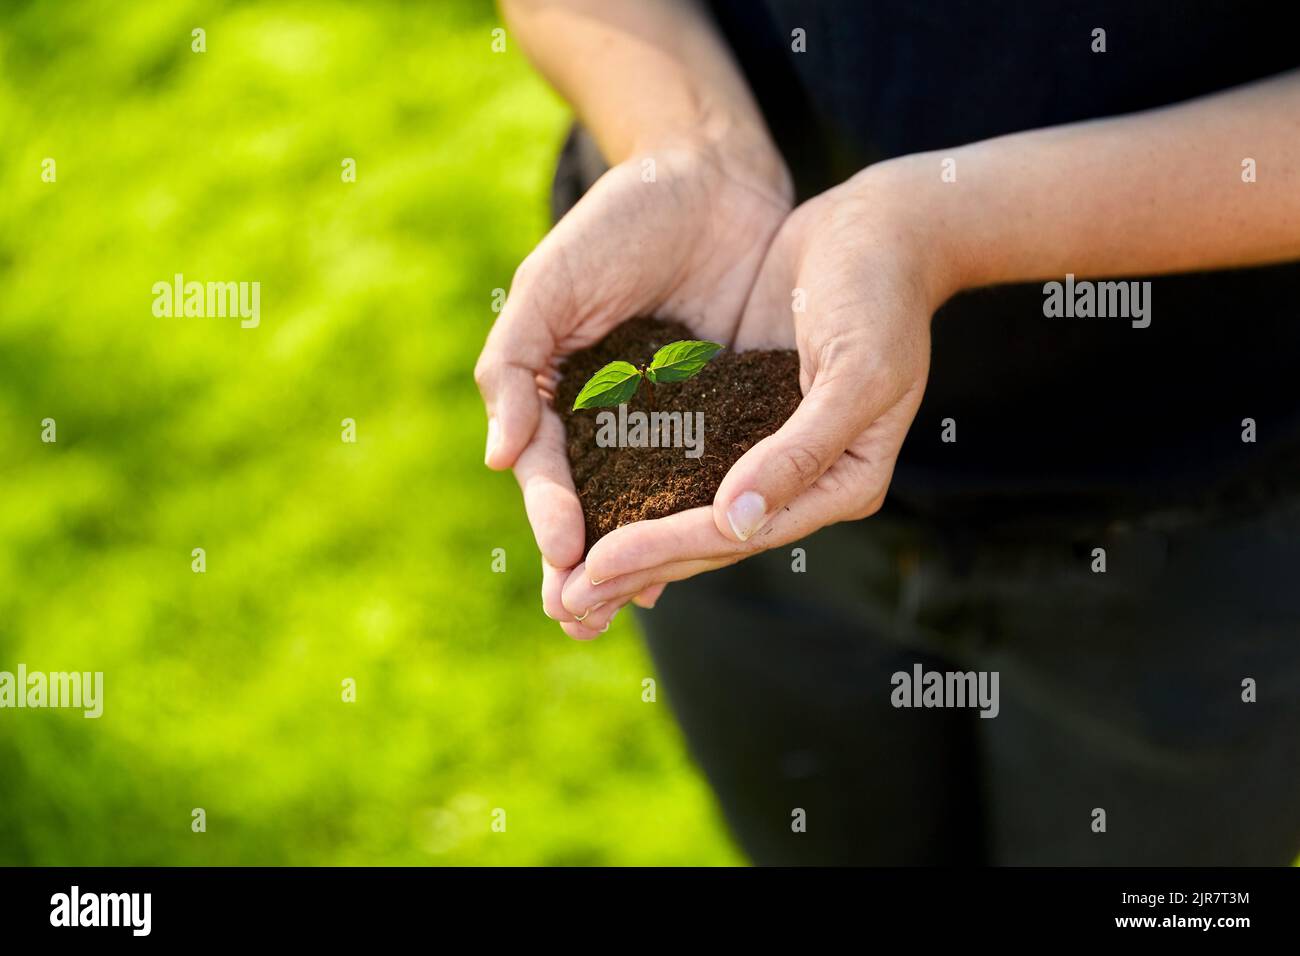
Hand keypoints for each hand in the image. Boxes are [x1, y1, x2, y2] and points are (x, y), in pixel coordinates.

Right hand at [476, 133, 791, 638]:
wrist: (710, 177)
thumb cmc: (619, 223)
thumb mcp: (552, 285)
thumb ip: (515, 367)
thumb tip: (498, 460)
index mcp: (560, 391)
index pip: (549, 468)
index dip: (551, 514)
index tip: (562, 555)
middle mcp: (612, 416)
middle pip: (595, 504)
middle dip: (586, 563)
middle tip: (579, 621)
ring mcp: (672, 418)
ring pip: (653, 501)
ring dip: (644, 556)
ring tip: (639, 606)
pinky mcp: (729, 410)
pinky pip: (715, 471)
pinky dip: (707, 512)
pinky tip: (707, 553)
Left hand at [560, 158, 959, 624]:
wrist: (880, 229)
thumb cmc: (882, 294)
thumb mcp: (859, 371)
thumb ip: (801, 450)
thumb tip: (735, 522)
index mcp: (843, 481)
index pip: (740, 532)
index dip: (666, 550)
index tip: (596, 567)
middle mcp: (804, 480)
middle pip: (710, 537)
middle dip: (636, 568)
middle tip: (564, 604)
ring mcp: (770, 451)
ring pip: (690, 509)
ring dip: (630, 543)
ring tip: (567, 580)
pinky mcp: (741, 416)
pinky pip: (684, 463)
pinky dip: (640, 487)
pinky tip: (590, 506)